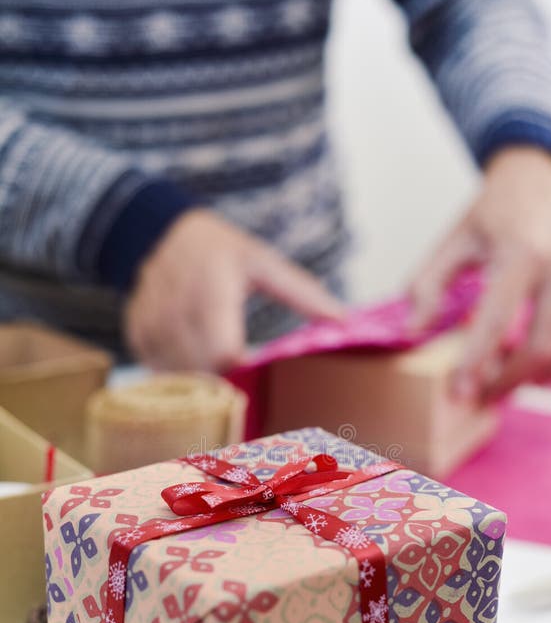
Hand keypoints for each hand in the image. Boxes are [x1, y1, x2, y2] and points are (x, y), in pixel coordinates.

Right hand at [124, 209, 344, 370]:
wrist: (160, 230)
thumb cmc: (221, 248)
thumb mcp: (263, 262)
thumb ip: (301, 293)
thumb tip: (342, 319)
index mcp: (212, 291)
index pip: (224, 355)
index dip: (243, 375)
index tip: (260, 383)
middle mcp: (177, 309)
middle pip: (203, 372)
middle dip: (226, 387)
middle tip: (248, 392)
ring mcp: (152, 323)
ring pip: (178, 376)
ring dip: (202, 385)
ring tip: (223, 382)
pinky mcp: (137, 334)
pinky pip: (158, 370)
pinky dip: (178, 376)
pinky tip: (195, 368)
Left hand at [409, 147, 550, 399]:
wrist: (542, 179)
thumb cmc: (492, 215)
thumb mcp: (452, 241)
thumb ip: (428, 285)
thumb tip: (412, 332)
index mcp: (521, 253)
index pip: (498, 323)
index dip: (477, 364)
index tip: (459, 393)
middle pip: (542, 348)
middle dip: (509, 381)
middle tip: (481, 394)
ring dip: (536, 378)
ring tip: (504, 379)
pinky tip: (536, 366)